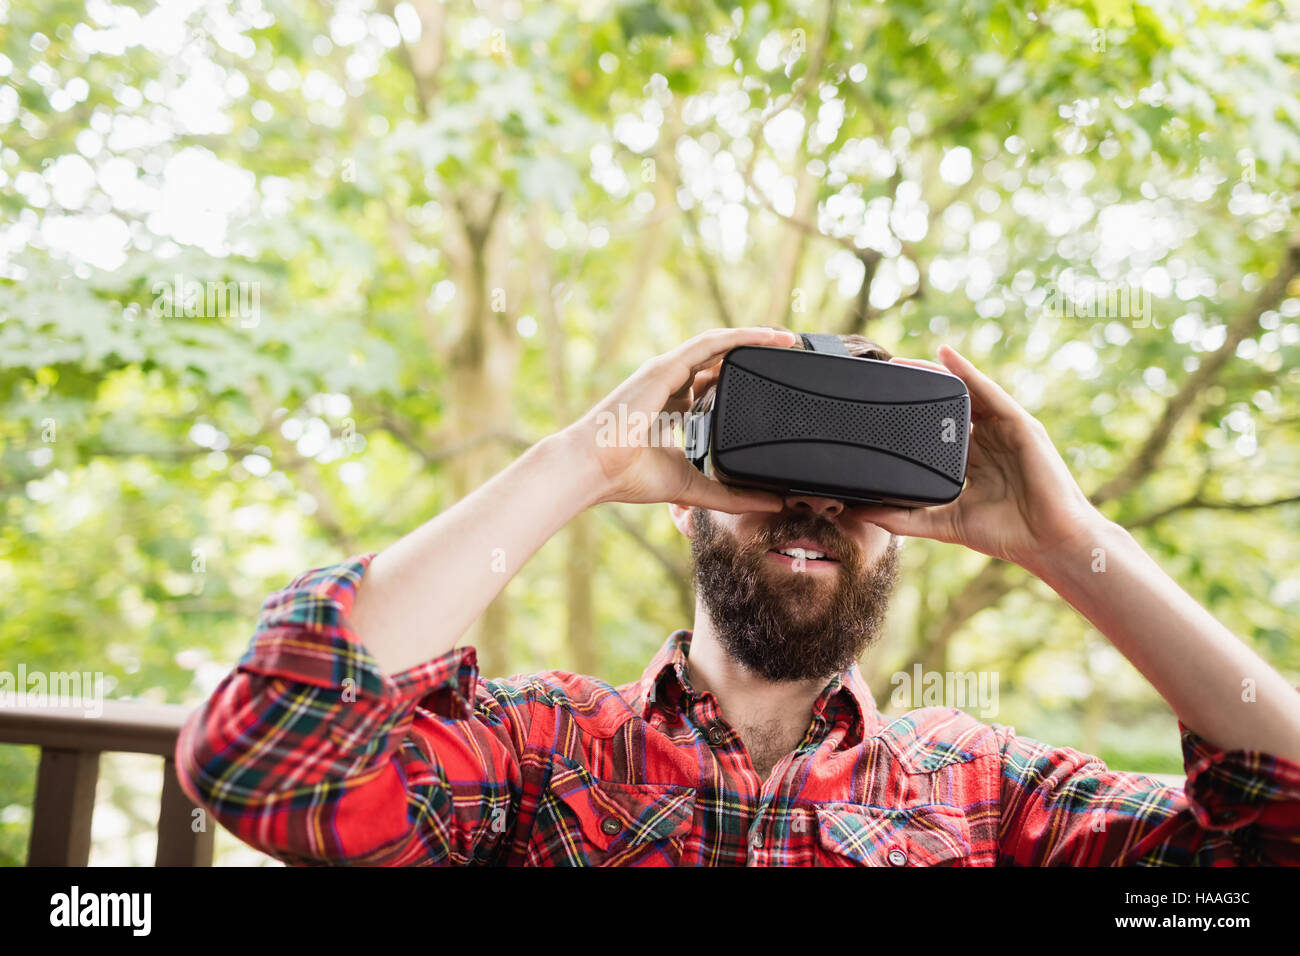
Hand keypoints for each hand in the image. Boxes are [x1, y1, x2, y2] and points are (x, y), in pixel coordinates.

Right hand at [563, 326, 802, 512]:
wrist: (594, 467)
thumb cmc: (628, 476)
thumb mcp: (693, 487)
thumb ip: (730, 495)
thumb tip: (771, 503)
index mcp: (671, 409)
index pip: (711, 387)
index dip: (741, 383)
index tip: (772, 386)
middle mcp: (670, 385)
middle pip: (718, 362)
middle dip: (753, 357)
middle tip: (787, 357)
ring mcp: (667, 371)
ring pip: (719, 345)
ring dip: (754, 339)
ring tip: (786, 339)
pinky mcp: (666, 366)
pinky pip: (711, 343)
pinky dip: (741, 336)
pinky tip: (768, 336)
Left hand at [845, 345, 1106, 571]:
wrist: (1048, 542)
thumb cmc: (1006, 535)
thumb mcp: (943, 524)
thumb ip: (904, 518)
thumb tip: (862, 513)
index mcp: (969, 463)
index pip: (932, 433)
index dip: (906, 419)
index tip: (874, 406)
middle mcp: (985, 441)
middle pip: (944, 408)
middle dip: (915, 391)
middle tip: (881, 375)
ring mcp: (1002, 430)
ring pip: (962, 394)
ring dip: (932, 376)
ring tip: (901, 363)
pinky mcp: (1018, 423)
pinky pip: (987, 390)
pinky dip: (965, 371)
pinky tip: (944, 356)